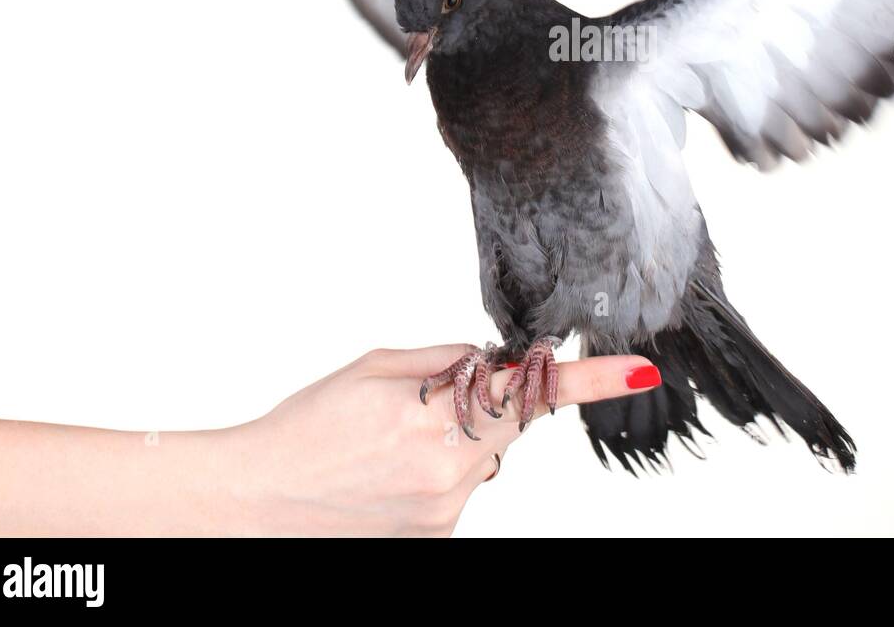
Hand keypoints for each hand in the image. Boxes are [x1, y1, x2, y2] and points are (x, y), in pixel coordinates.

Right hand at [224, 345, 660, 536]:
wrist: (255, 499)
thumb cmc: (306, 426)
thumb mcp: (373, 367)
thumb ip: (447, 358)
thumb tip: (500, 357)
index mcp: (433, 416)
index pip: (533, 392)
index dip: (592, 381)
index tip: (638, 371)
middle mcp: (449, 471)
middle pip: (510, 422)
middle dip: (493, 402)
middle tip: (427, 401)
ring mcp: (445, 511)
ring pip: (485, 456)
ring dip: (460, 438)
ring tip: (393, 443)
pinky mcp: (436, 536)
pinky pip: (462, 487)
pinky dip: (443, 469)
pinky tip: (393, 470)